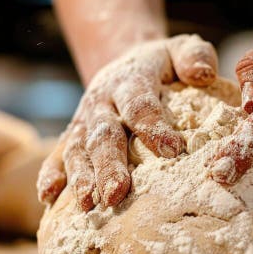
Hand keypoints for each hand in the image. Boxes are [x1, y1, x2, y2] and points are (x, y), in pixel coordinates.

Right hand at [38, 34, 217, 209]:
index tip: (171, 150)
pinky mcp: (72, 134)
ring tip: (89, 203)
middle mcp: (102, 100)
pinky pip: (57, 154)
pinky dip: (50, 175)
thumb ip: (195, 56)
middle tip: (118, 193)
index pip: (140, 103)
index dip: (153, 126)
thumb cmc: (164, 63)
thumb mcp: (181, 49)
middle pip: (104, 134)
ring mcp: (84, 119)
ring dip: (81, 177)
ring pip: (78, 149)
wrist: (127, 60)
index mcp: (130, 79)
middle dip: (109, 165)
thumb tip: (204, 73)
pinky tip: (48, 199)